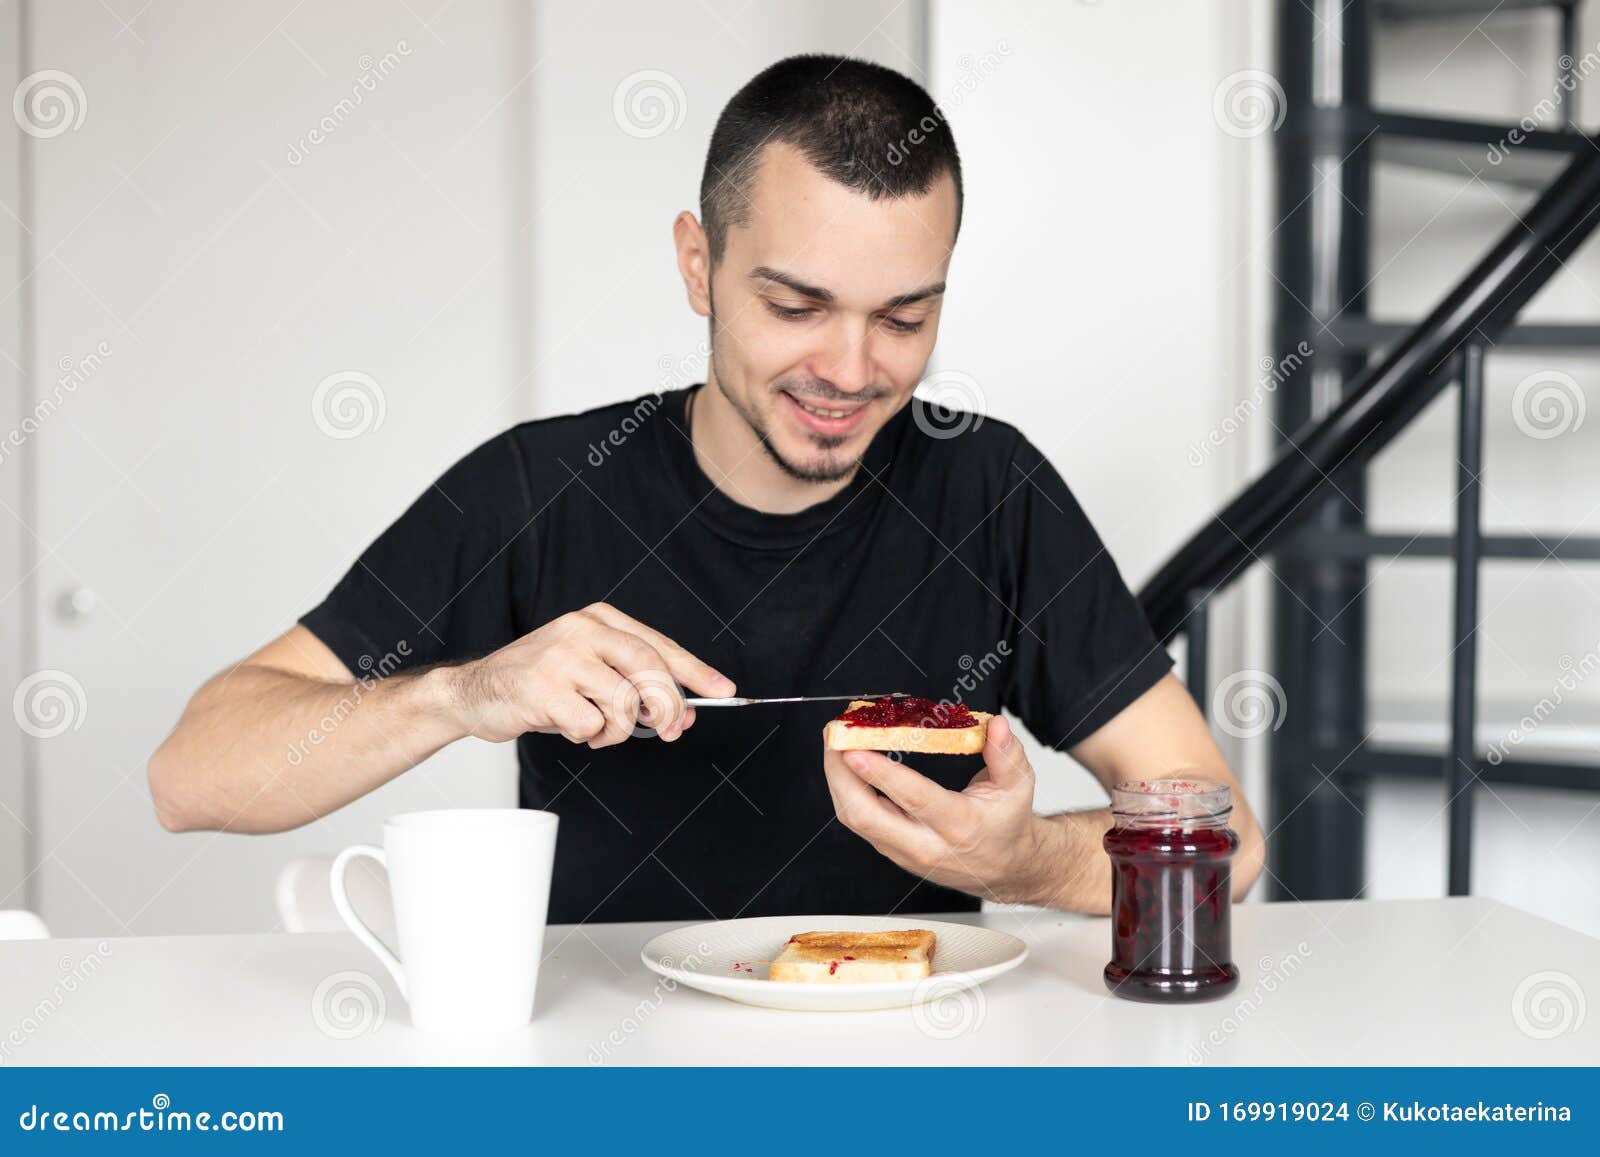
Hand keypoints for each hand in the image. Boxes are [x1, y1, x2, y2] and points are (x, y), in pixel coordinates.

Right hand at [441, 602, 733, 746]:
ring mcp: (561, 656)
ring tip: (595, 728)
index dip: (696, 671)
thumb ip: (636, 687)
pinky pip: (590, 725)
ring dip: (616, 731)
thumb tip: (685, 714)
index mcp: (599, 619)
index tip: (725, 690)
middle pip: (649, 670)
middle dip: (667, 708)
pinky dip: (585, 736)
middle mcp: (582, 629)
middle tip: (669, 731)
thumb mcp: (592, 674)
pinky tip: (566, 725)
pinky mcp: (543, 688)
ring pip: (623, 704)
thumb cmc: (541, 684)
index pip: (658, 645)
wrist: (474, 692)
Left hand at [821, 715, 1046, 903]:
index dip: (882, 774)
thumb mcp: (1018, 786)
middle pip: (866, 815)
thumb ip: (1007, 753)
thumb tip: (994, 725)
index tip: (856, 749)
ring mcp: (903, 852)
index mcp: (959, 827)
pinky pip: (858, 821)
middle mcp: (925, 845)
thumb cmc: (1006, 824)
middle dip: (841, 773)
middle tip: (834, 735)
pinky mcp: (891, 850)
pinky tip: (842, 764)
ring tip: (832, 742)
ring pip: (855, 819)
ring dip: (837, 779)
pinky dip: (845, 789)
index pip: (914, 799)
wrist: (1003, 868)